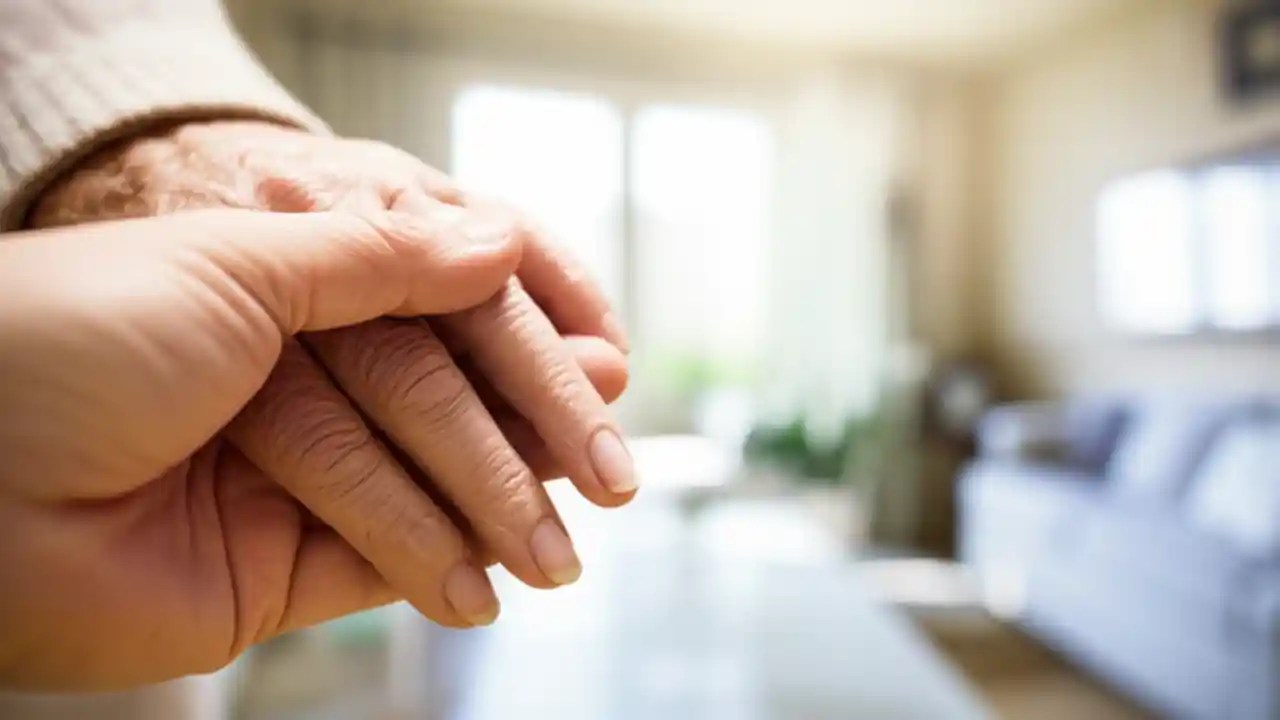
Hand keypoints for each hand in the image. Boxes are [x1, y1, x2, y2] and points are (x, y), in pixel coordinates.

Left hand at [31, 121, 636, 602]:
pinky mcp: (269, 571)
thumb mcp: (238, 263)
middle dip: (530, 433)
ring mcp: (286, 478)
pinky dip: (435, 571)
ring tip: (574, 532)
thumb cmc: (73, 332)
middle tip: (612, 459)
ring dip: (500, 511)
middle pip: (444, 406)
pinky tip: (501, 577)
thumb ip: (377, 259)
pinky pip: (374, 567)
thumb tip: (496, 239)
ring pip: (424, 490)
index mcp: (284, 291)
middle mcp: (293, 380)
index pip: (439, 312)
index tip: (605, 357)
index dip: (524, 336)